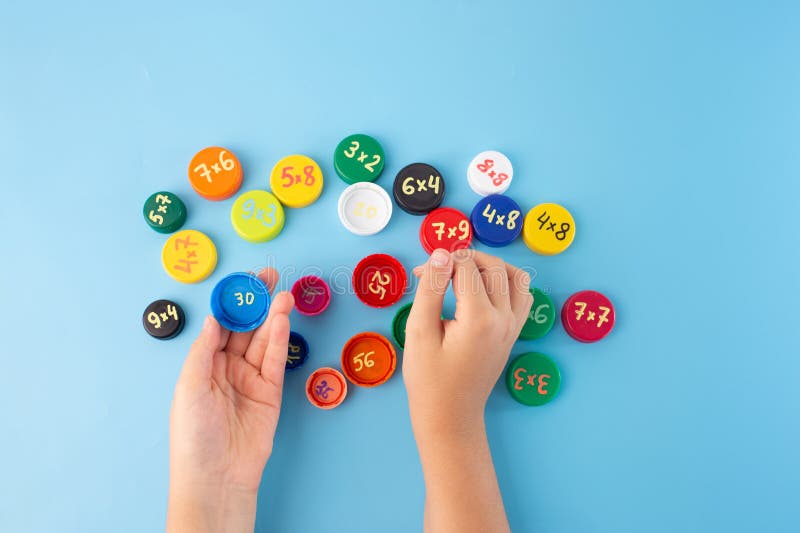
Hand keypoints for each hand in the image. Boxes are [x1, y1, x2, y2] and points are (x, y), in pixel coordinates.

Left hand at [167, 268, 293, 532]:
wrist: (217, 475)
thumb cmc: (194, 434)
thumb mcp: (190, 386)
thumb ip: (205, 349)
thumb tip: (214, 317)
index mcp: (203, 364)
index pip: (221, 325)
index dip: (232, 302)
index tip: (242, 280)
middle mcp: (227, 368)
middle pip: (245, 327)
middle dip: (256, 302)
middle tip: (268, 277)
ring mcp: (250, 379)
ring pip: (263, 340)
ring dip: (272, 316)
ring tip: (282, 294)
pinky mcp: (270, 392)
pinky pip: (275, 360)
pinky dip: (280, 338)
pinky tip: (282, 319)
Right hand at [403, 249, 531, 532]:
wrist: (450, 416)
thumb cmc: (429, 379)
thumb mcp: (419, 332)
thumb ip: (430, 289)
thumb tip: (441, 253)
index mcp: (479, 318)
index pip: (466, 267)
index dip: (440, 262)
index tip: (420, 272)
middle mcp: (504, 318)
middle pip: (493, 266)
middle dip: (464, 258)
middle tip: (437, 270)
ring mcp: (514, 326)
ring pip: (515, 275)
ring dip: (490, 265)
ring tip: (463, 272)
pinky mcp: (514, 332)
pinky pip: (522, 294)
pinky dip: (506, 281)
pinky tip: (482, 289)